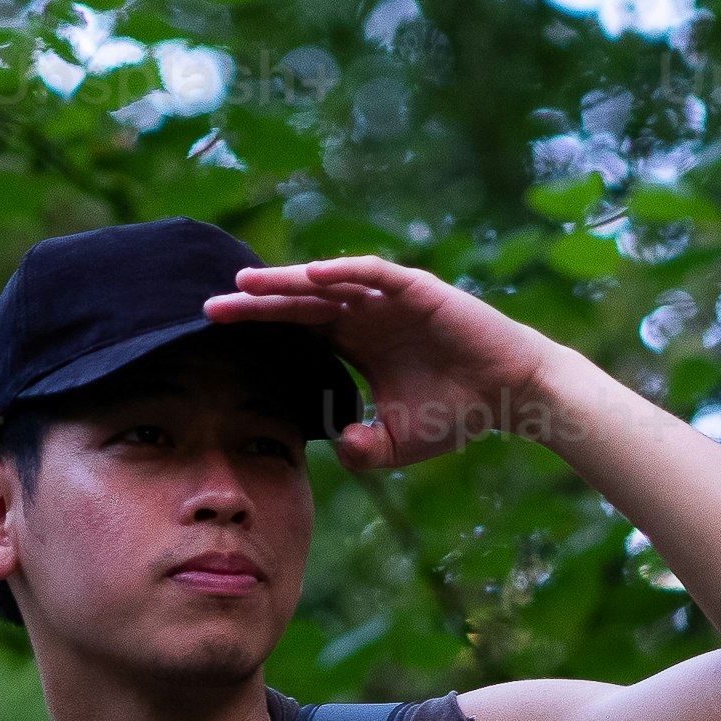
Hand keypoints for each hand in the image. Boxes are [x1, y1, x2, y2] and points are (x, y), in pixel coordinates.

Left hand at [197, 253, 571, 476]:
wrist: (511, 395)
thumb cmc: (458, 414)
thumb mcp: (397, 442)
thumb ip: (361, 450)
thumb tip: (335, 444)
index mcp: (356, 343)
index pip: (296, 330)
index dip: (259, 328)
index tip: (215, 335)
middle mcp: (367, 314)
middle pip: (299, 302)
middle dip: (256, 302)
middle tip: (209, 306)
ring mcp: (390, 298)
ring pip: (328, 282)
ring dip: (288, 281)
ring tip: (247, 283)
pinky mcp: (418, 290)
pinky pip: (374, 273)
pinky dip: (343, 271)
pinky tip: (311, 276)